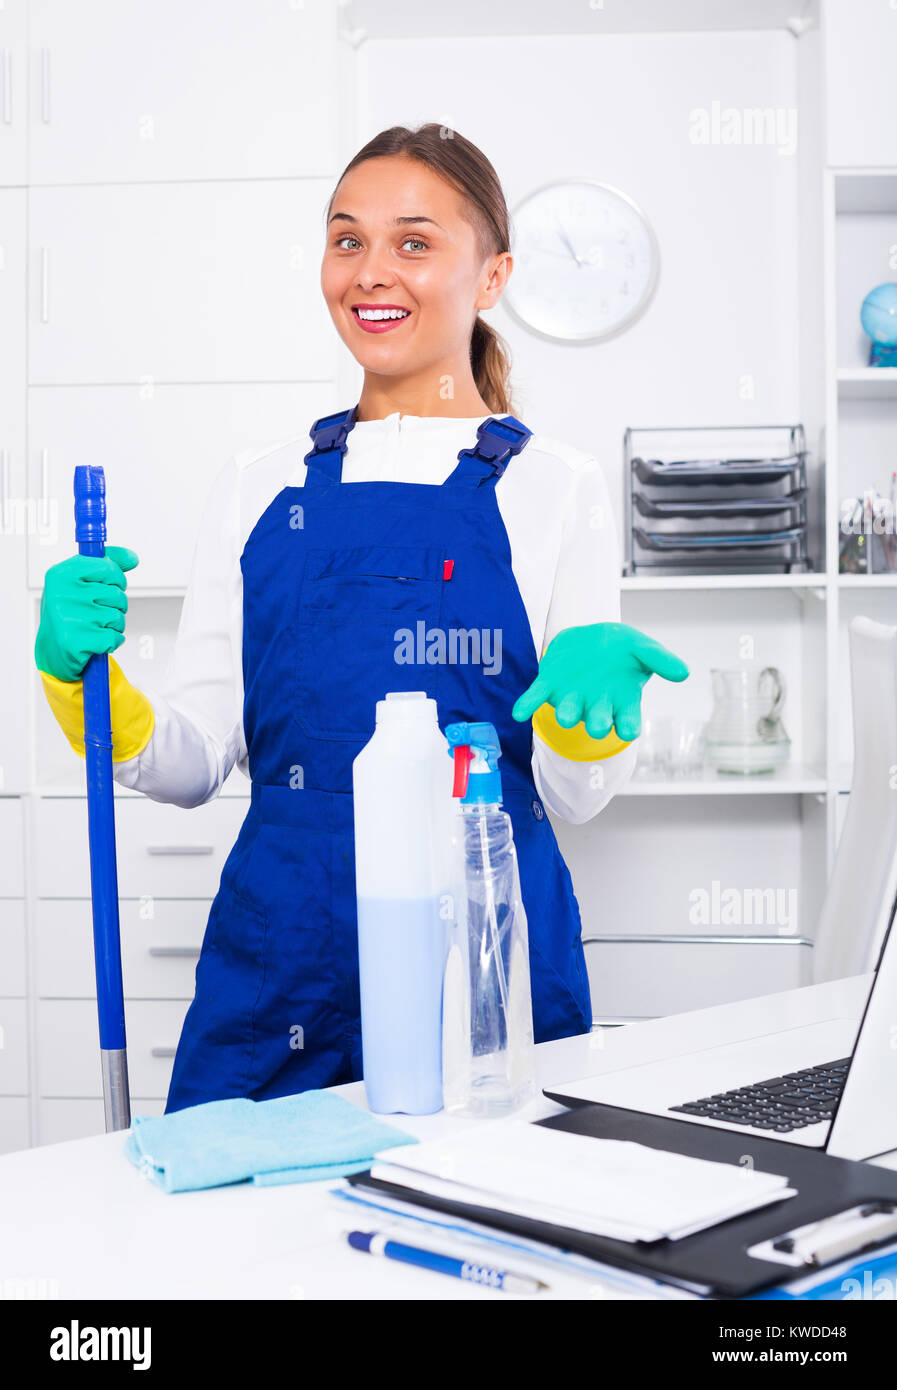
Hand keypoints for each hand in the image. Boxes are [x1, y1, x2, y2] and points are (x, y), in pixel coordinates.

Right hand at [34, 546, 138, 682]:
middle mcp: (63, 595)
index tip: (112, 583)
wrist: (53, 646)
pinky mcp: (78, 641)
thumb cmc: (70, 609)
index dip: (117, 578)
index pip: (108, 567)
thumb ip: (106, 563)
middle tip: (98, 609)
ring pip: (117, 617)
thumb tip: (132, 558)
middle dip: (116, 604)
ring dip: (114, 624)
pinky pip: (115, 637)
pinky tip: (96, 640)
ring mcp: (69, 618)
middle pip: (116, 594)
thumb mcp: (80, 580)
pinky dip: (112, 640)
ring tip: (96, 625)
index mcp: (62, 574)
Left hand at [512, 621, 688, 742]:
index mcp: (621, 701)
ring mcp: (571, 698)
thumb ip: (660, 660)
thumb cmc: (620, 648)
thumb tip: (684, 673)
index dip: (627, 726)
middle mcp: (596, 706)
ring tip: (565, 715)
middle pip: (596, 722)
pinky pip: (535, 699)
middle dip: (596, 723)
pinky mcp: (548, 686)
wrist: (590, 635)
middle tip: (597, 724)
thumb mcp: (642, 648)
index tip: (628, 729)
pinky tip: (519, 712)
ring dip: (565, 714)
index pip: (627, 720)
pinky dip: (527, 705)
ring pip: (566, 712)